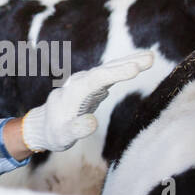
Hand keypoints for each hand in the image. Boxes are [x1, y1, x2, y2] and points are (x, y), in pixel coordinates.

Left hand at [20, 51, 153, 152]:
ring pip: (108, 69)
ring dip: (129, 62)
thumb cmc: (55, 133)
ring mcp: (85, 82)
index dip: (116, 74)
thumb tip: (92, 122)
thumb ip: (76, 129)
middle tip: (151, 59)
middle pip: (105, 70)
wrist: (44, 125)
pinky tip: (140, 63)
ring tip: (150, 58)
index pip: (96, 80)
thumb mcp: (63, 136)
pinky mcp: (91, 84)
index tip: (135, 69)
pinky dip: (124, 67)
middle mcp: (78, 83)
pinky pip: (109, 73)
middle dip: (127, 64)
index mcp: (73, 93)